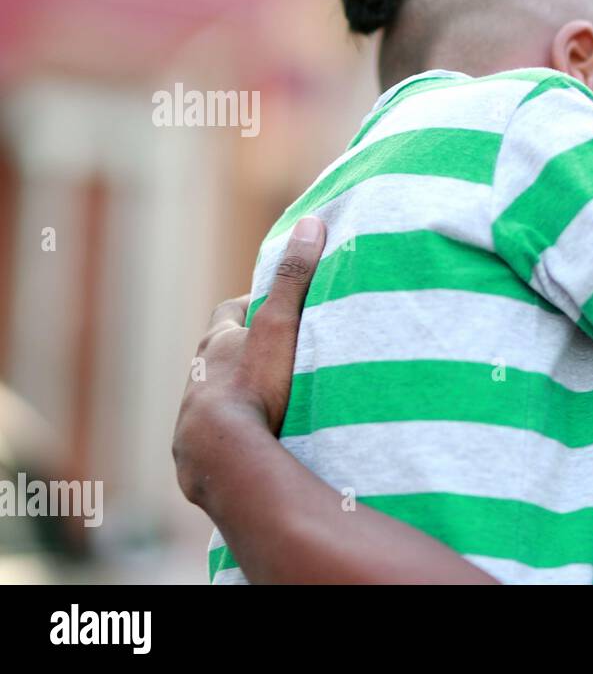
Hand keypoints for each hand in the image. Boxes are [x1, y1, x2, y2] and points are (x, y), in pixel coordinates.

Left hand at [173, 216, 325, 505]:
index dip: (256, 303)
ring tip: (274, 396)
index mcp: (215, 342)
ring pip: (219, 391)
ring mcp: (196, 412)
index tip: (281, 305)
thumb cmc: (251, 385)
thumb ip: (295, 278)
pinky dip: (239, 427)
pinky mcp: (201, 448)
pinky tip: (260, 436)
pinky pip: (222, 430)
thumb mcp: (279, 325)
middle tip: (280, 350)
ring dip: (242, 389)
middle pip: (223, 350)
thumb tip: (312, 224)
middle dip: (247, 347)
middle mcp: (199, 373)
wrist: (220, 453)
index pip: (232, 310)